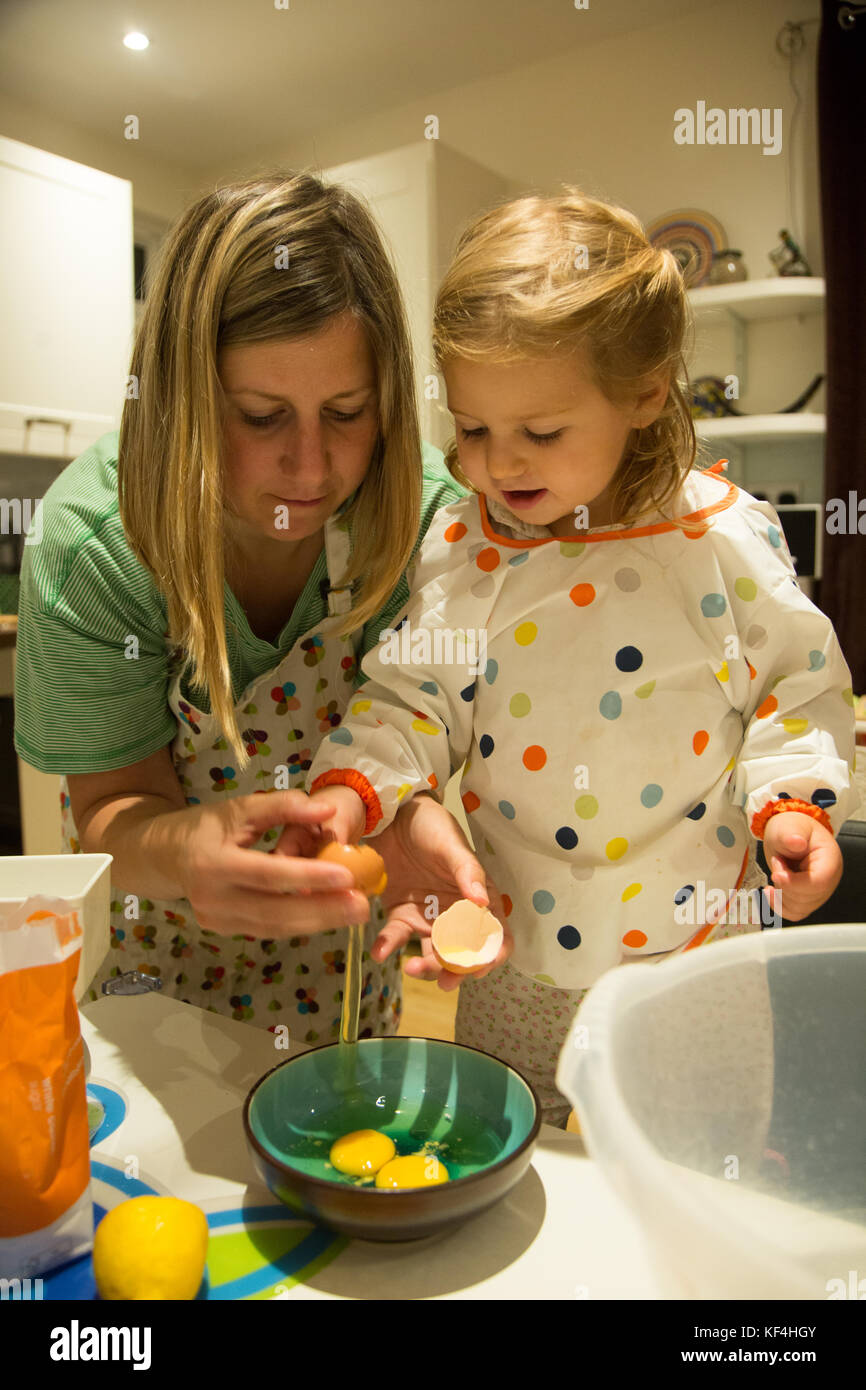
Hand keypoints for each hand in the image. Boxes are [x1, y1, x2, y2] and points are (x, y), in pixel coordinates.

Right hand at [173, 790, 369, 937]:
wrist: (164, 856)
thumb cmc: (205, 826)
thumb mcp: (239, 808)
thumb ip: (282, 806)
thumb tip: (326, 809)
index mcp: (213, 864)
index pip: (268, 874)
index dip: (308, 877)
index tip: (346, 876)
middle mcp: (212, 899)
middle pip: (275, 911)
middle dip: (322, 911)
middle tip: (362, 905)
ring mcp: (217, 920)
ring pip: (274, 927)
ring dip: (318, 922)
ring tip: (355, 912)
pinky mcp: (224, 930)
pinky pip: (268, 930)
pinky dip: (299, 924)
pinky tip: (329, 915)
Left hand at [367, 792, 513, 990]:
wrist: (392, 814)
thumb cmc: (432, 826)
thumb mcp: (452, 845)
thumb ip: (468, 873)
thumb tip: (483, 903)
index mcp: (479, 899)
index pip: (496, 936)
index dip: (492, 956)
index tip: (480, 968)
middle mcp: (456, 915)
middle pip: (464, 954)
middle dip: (455, 971)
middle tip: (443, 979)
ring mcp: (427, 918)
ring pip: (432, 954)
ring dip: (425, 966)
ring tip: (410, 966)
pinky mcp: (399, 915)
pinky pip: (395, 938)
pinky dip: (387, 947)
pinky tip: (379, 950)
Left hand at [761, 811, 842, 921]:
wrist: (788, 835)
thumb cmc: (792, 830)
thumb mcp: (788, 826)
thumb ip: (791, 835)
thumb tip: (797, 841)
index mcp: (829, 860)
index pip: (819, 882)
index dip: (795, 883)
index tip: (777, 874)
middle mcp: (828, 879)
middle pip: (808, 898)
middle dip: (784, 883)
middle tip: (778, 861)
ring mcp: (818, 891)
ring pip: (799, 908)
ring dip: (780, 892)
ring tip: (778, 869)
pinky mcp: (806, 899)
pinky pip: (794, 912)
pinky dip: (778, 906)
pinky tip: (770, 892)